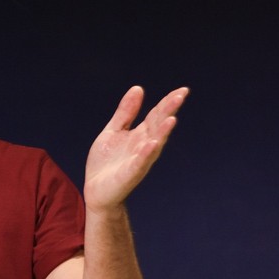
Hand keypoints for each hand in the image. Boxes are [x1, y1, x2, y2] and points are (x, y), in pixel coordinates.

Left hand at [84, 86, 188, 210]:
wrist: (95, 191)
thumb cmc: (106, 163)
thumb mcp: (113, 131)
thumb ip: (125, 112)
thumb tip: (138, 88)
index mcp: (140, 135)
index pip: (156, 115)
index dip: (168, 102)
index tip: (183, 90)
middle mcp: (144, 146)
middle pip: (158, 125)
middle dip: (169, 111)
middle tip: (181, 95)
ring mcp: (138, 160)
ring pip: (154, 144)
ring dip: (162, 132)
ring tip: (171, 118)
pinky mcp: (129, 174)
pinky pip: (139, 162)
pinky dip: (146, 153)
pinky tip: (152, 143)